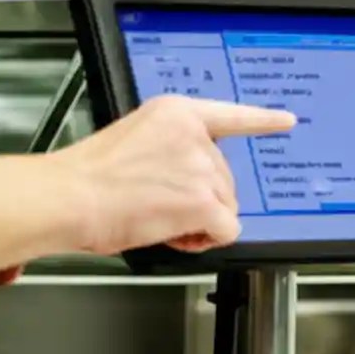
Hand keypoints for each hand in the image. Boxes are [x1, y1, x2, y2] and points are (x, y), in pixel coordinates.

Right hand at [52, 96, 294, 255]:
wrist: (68, 197)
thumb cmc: (86, 178)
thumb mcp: (134, 140)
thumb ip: (169, 149)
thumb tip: (185, 179)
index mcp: (176, 113)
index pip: (230, 115)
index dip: (261, 120)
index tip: (286, 120)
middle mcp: (195, 136)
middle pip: (224, 178)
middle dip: (200, 199)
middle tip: (156, 205)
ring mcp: (203, 168)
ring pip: (225, 206)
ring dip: (199, 221)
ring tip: (156, 217)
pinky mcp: (205, 200)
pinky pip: (227, 230)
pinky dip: (206, 240)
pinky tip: (177, 234)